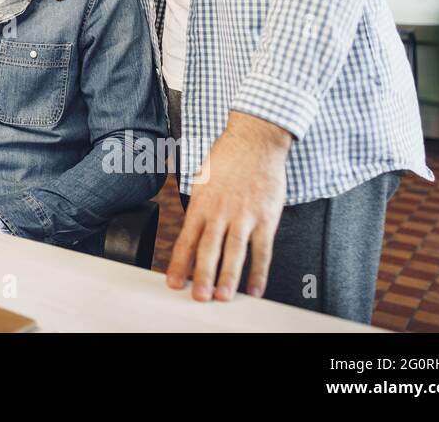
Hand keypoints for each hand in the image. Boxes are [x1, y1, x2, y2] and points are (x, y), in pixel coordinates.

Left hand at [166, 112, 291, 300]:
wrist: (255, 141)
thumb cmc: (227, 159)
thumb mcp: (202, 180)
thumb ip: (198, 207)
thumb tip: (190, 232)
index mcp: (201, 204)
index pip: (186, 239)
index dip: (179, 263)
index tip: (173, 282)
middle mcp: (221, 211)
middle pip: (209, 248)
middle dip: (202, 275)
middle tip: (197, 296)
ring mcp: (244, 215)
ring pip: (234, 252)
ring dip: (228, 276)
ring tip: (222, 297)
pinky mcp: (266, 217)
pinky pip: (262, 249)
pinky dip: (259, 271)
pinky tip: (255, 288)